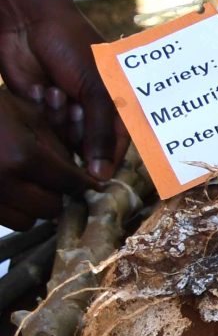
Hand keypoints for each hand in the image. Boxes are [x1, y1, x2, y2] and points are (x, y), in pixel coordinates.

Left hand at [0, 0, 124, 179]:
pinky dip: (42, 116)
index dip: (112, 161)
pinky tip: (42, 90)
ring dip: (60, 123)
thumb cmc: (72, 47)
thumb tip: (102, 175)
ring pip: (66, 142)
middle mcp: (95, 111)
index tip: (100, 179)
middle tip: (73, 108)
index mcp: (118, 103)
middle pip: (92, 147)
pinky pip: (44, 132)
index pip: (122, 144)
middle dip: (81, 136)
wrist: (28, 23)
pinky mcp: (42, 111)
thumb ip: (101, 133)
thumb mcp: (95, 89)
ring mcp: (68, 112)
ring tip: (57, 91)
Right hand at [0, 89, 93, 229]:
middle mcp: (3, 182)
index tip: (90, 183)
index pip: (69, 184)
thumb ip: (56, 144)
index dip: (83, 184)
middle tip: (54, 182)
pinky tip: (10, 190)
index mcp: (23, 157)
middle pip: (50, 208)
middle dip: (56, 195)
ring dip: (33, 207)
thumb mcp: (27, 114)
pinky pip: (3, 219)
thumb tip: (80, 172)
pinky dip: (12, 210)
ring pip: (26, 221)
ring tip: (28, 186)